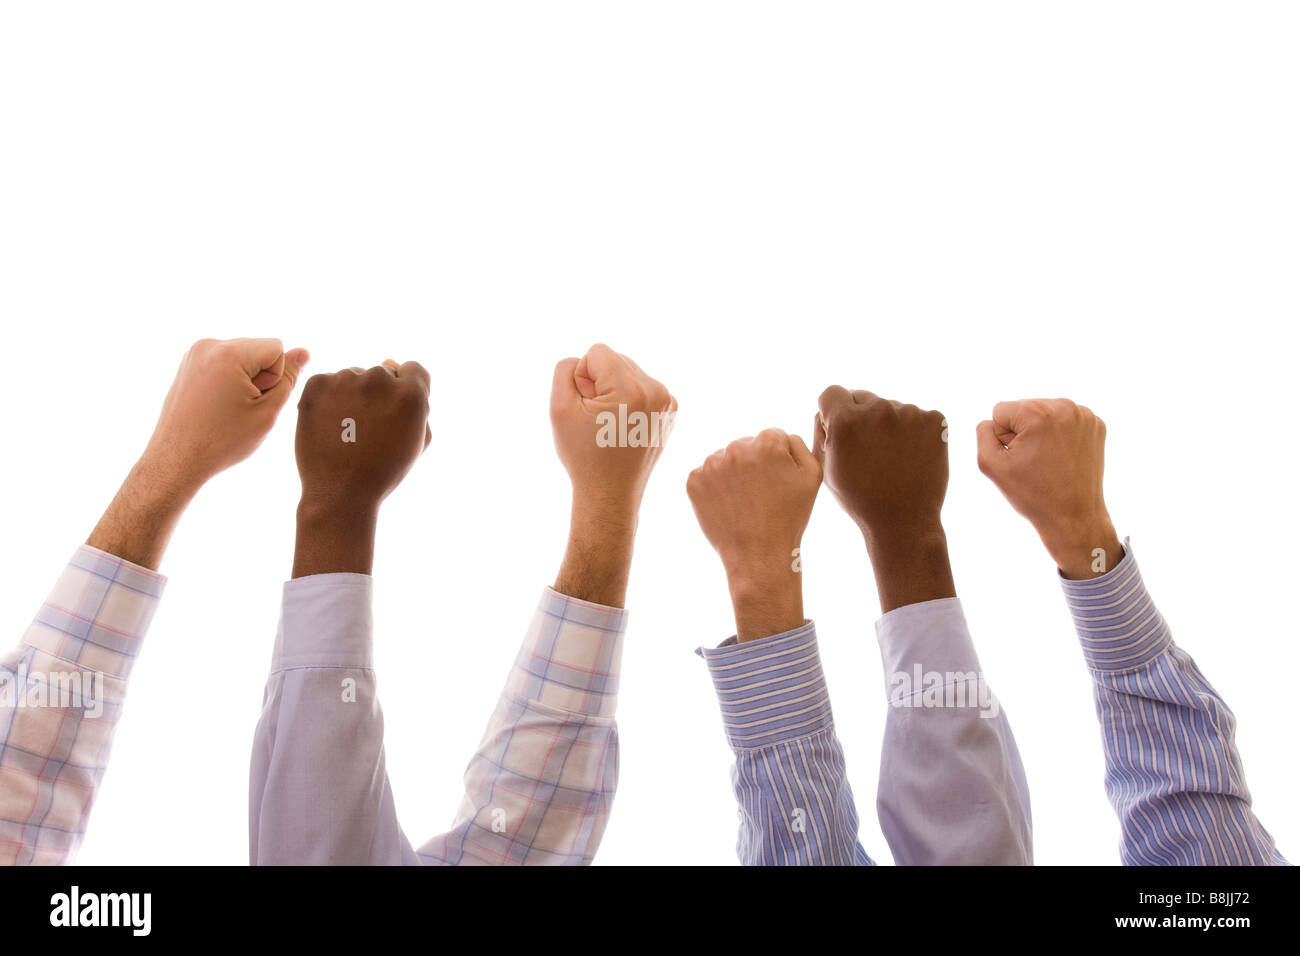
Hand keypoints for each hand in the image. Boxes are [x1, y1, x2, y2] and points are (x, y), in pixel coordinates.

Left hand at [141, 338, 309, 497]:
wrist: (177, 459)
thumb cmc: (223, 441)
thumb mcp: (267, 411)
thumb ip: (288, 379)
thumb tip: (303, 352)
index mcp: (229, 353)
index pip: (276, 349)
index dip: (275, 378)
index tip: (254, 401)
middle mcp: (208, 345)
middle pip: (259, 349)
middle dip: (260, 376)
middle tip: (241, 408)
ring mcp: (195, 353)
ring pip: (244, 356)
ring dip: (246, 378)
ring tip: (229, 408)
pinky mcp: (189, 363)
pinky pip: (226, 362)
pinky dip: (230, 379)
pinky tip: (219, 405)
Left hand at [292, 360, 431, 576]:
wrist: (340, 493)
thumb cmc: (383, 471)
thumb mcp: (417, 440)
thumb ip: (418, 403)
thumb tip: (395, 363)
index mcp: (411, 393)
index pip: (412, 370)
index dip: (404, 391)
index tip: (392, 413)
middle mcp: (380, 378)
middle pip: (382, 373)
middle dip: (377, 394)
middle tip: (367, 428)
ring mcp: (346, 379)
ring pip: (353, 377)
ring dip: (351, 395)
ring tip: (345, 430)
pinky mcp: (317, 384)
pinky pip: (327, 383)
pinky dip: (327, 399)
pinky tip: (329, 425)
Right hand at [551, 344, 676, 606]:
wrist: (611, 494)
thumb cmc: (582, 455)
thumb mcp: (559, 409)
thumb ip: (566, 370)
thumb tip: (585, 361)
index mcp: (631, 388)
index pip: (597, 351)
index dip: (582, 377)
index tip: (586, 407)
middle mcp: (656, 390)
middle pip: (616, 358)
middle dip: (600, 382)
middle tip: (597, 419)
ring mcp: (668, 401)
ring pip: (629, 371)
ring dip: (615, 390)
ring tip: (610, 424)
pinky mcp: (671, 410)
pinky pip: (643, 387)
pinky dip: (630, 400)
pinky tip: (624, 426)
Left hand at [686, 429, 820, 641]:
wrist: (758, 554)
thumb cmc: (789, 517)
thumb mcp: (812, 477)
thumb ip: (799, 445)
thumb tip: (781, 436)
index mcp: (766, 442)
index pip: (771, 437)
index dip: (778, 460)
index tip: (778, 482)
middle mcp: (735, 447)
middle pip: (745, 446)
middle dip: (753, 463)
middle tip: (761, 494)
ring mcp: (711, 464)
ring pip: (724, 459)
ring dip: (732, 473)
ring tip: (744, 501)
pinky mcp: (694, 481)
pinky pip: (706, 475)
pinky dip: (714, 487)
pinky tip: (728, 505)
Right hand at [814, 387, 954, 612]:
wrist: (904, 521)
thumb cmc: (859, 497)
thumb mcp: (826, 466)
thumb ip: (821, 430)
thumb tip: (828, 409)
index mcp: (846, 420)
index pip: (832, 392)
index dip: (833, 411)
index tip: (841, 431)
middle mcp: (878, 408)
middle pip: (863, 396)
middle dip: (861, 417)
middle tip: (869, 449)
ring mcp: (910, 413)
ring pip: (891, 407)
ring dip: (889, 425)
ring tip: (892, 458)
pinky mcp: (935, 420)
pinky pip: (917, 416)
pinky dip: (914, 431)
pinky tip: (910, 456)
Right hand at [976, 398, 1120, 578]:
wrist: (1074, 516)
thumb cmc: (1032, 494)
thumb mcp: (991, 465)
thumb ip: (983, 433)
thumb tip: (992, 421)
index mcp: (1036, 413)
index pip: (1001, 411)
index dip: (1002, 437)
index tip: (1018, 457)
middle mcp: (1063, 406)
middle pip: (1024, 408)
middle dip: (1023, 432)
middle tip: (1034, 461)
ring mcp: (1084, 415)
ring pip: (1044, 412)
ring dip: (1041, 432)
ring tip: (1049, 459)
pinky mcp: (1096, 425)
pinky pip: (1064, 420)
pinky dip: (1060, 434)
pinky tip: (1063, 455)